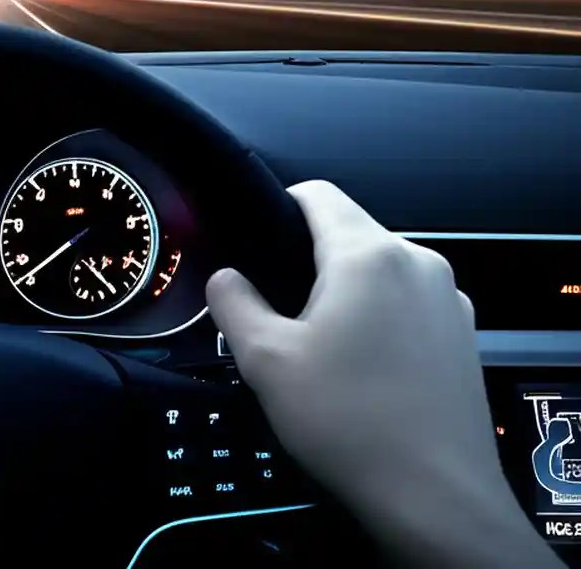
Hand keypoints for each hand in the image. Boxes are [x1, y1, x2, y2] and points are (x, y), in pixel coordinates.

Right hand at [207, 180, 560, 566]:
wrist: (434, 496)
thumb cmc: (346, 421)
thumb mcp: (265, 361)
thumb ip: (233, 304)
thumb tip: (226, 277)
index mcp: (368, 254)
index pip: (318, 194)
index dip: (279, 208)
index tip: (254, 246)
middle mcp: (419, 261)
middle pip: (350, 233)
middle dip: (310, 260)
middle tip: (277, 314)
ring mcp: (449, 299)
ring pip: (380, 271)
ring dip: (346, 292)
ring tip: (319, 349)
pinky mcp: (463, 335)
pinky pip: (407, 303)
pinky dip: (378, 318)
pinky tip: (361, 369)